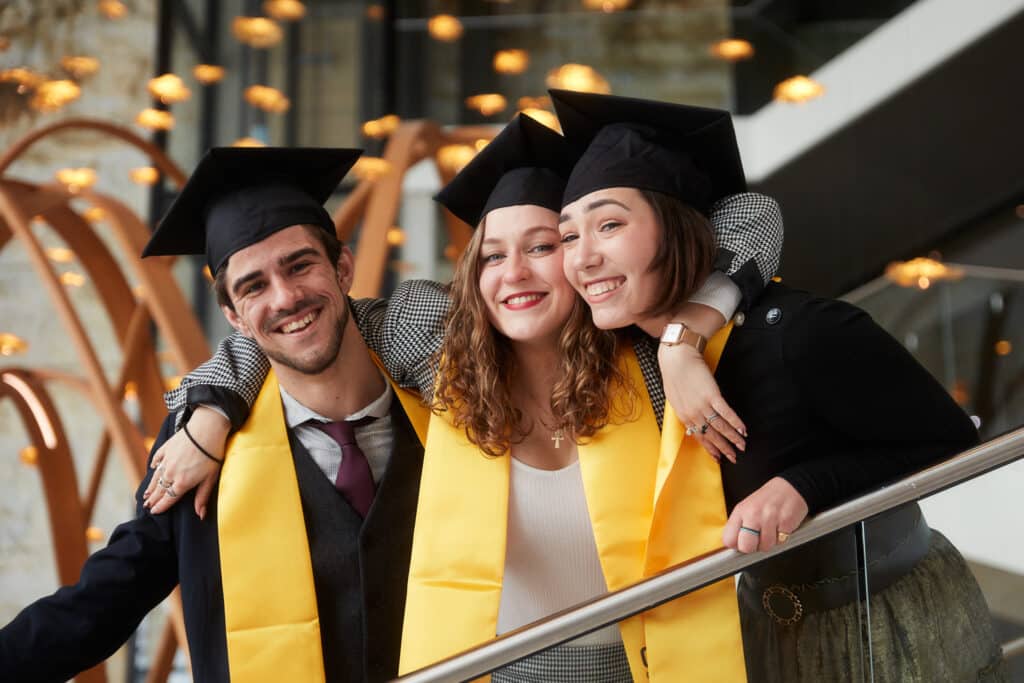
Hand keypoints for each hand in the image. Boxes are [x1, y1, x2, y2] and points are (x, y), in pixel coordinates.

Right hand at [144, 406, 229, 518]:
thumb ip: (202, 497)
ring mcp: (166, 461)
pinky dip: (154, 466)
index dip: (160, 507)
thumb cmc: (212, 454)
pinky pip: (157, 460)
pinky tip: (153, 469)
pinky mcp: (166, 449)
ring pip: (155, 477)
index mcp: (182, 483)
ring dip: (150, 487)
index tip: (154, 512)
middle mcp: (170, 474)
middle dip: (152, 499)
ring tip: (146, 494)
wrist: (206, 429)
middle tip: (146, 505)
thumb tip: (200, 515)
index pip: (168, 499)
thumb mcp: (210, 478)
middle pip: (159, 490)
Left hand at [657, 342, 746, 461]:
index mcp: (683, 416)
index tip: (719, 458)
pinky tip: (744, 430)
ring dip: (733, 438)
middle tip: (734, 458)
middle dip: (724, 448)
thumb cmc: (674, 375)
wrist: (677, 358)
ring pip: (720, 427)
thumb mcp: (675, 398)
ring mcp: (702, 405)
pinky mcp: (712, 395)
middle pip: (711, 435)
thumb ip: (685, 411)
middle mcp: (693, 414)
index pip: (699, 437)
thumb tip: (692, 423)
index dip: (711, 448)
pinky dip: (736, 422)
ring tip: (742, 446)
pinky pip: (726, 413)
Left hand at [723, 477, 807, 552]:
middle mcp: (753, 514)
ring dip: (769, 542)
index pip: (728, 539)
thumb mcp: (747, 507)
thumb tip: (733, 544)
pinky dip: (781, 538)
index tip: (741, 542)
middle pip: (746, 547)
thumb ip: (739, 525)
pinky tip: (780, 527)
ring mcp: (769, 518)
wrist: (791, 487)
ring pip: (765, 547)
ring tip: (771, 529)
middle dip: (753, 547)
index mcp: (740, 511)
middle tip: (757, 539)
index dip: (736, 545)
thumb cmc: (768, 499)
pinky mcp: (785, 523)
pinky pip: (780, 542)